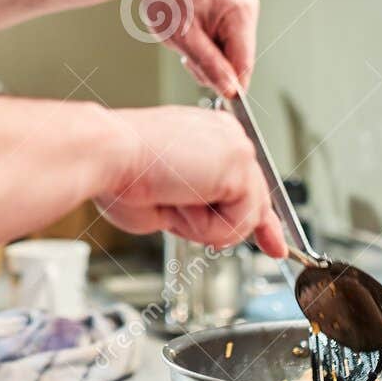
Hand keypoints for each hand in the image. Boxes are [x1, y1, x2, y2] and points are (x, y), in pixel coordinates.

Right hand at [95, 106, 286, 257]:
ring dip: (202, 225)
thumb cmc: (119, 175)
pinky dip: (206, 226)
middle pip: (254, 200)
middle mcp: (227, 136)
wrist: (107, 155)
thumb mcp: (169, 203)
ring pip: (244, 217)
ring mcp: (237, 148)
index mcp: (208, 137)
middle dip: (230, 227)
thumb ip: (204, 214)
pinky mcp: (240, 164)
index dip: (261, 219)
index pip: (248, 183)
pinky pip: (239, 222)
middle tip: (179, 210)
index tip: (274, 243)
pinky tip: (180, 200)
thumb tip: (228, 236)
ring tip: (169, 199)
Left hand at [122, 0, 258, 97]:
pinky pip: (223, 38)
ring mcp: (240, 6)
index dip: (230, 84)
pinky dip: (205, 42)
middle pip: (237, 59)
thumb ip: (209, 65)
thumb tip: (231, 91)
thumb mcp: (183, 37)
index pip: (245, 63)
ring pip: (228, 50)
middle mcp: (247, 7)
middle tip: (184, 51)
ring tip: (184, 34)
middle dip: (210, 64)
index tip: (213, 97)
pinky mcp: (230, 7)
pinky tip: (190, 27)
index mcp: (241, 11)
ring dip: (205, 53)